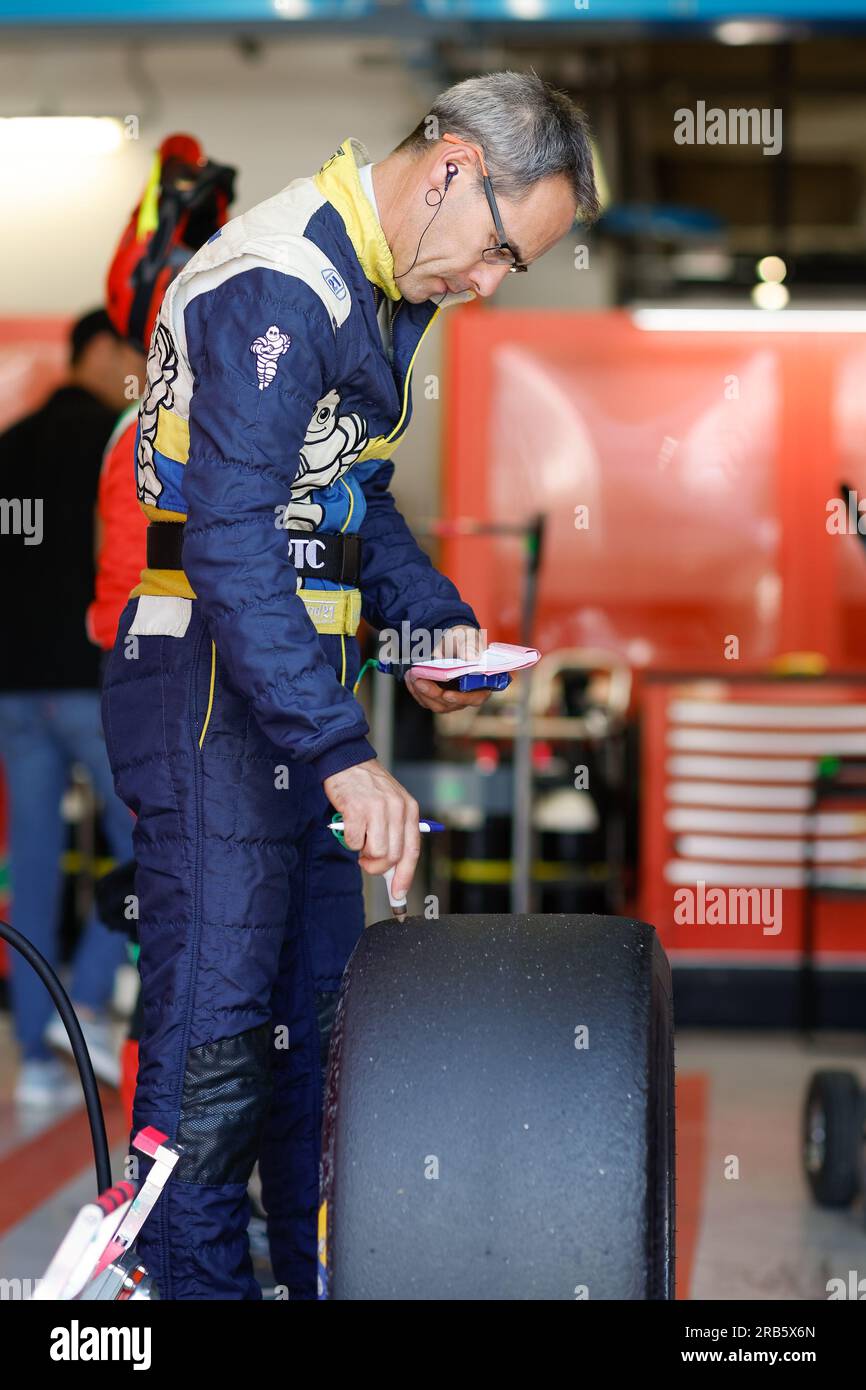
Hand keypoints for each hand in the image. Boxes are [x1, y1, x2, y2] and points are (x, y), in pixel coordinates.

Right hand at [323, 758, 420, 897]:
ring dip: (363, 853)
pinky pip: (353, 842)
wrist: (347, 761)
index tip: (398, 895)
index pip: (412, 851)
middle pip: (393, 857)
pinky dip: (348, 840)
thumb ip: (395, 832)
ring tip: (359, 839)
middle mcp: (397, 809)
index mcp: (409, 809)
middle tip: (366, 860)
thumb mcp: (392, 804)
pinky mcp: (356, 809)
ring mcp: (377, 809)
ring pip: (375, 852)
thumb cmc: (368, 787)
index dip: (405, 876)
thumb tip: (393, 868)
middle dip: (377, 866)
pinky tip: (349, 825)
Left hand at [405, 624, 492, 713]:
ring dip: (422, 692)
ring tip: (412, 675)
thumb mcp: (467, 638)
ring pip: (437, 704)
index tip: (447, 695)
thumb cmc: (463, 639)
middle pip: (452, 704)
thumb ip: (470, 647)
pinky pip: (426, 700)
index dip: (462, 699)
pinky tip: (410, 677)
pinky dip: (416, 690)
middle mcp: (468, 693)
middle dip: (433, 694)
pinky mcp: (438, 697)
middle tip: (419, 680)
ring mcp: (452, 697)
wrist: (448, 638)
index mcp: (483, 681)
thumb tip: (472, 658)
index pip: (476, 697)